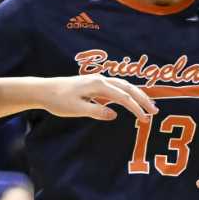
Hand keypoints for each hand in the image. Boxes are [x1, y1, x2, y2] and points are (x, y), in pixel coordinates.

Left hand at [35, 75, 157, 122]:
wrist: (43, 90)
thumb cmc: (58, 100)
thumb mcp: (75, 109)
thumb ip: (96, 111)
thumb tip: (114, 114)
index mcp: (97, 85)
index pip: (123, 97)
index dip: (136, 108)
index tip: (146, 119)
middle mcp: (101, 80)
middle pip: (128, 88)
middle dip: (143, 99)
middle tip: (155, 111)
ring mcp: (98, 80)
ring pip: (124, 85)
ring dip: (138, 95)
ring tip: (149, 105)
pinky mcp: (95, 83)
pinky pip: (117, 86)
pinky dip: (128, 92)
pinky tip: (131, 100)